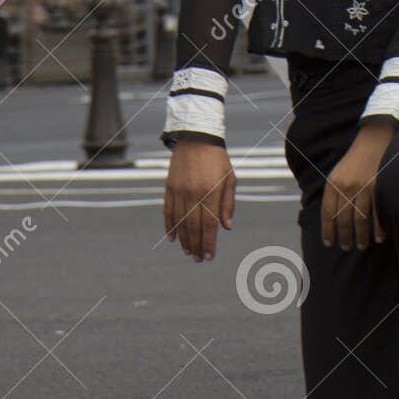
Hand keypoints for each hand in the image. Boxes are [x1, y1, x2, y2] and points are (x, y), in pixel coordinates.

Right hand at [163, 141, 235, 262]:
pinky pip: (168, 211)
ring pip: (180, 222)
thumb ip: (228, 203)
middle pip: (194, 227)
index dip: (209, 242)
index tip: (210, 256)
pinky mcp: (169, 188)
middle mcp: (194, 193)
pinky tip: (172, 238)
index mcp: (212, 191)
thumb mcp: (230, 178)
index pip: (210, 224)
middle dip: (196, 246)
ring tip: (188, 252)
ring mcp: (180, 191)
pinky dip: (170, 226)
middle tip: (199, 259)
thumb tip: (226, 227)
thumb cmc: (218, 160)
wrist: (196, 138)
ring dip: (184, 240)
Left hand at [320, 120, 395, 251]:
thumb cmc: (357, 157)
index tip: (329, 243)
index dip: (328, 230)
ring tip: (362, 246)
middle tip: (347, 248)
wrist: (375, 137)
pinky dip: (378, 227)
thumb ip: (334, 191)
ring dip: (361, 236)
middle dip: (345, 237)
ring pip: (360, 219)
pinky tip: (379, 237)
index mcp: (333, 183)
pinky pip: (377, 211)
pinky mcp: (378, 186)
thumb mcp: (339, 171)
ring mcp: (363, 186)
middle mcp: (346, 186)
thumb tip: (332, 216)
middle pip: (343, 219)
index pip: (327, 213)